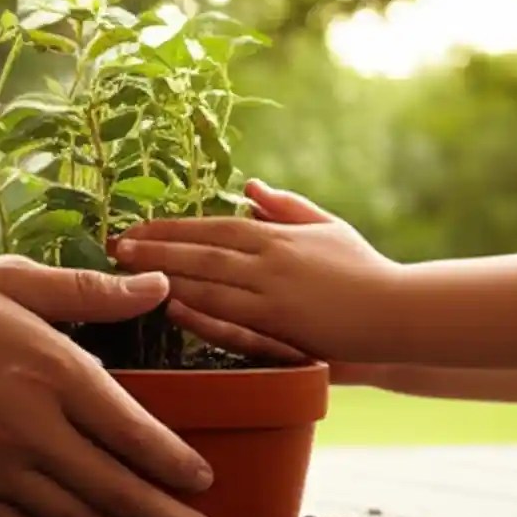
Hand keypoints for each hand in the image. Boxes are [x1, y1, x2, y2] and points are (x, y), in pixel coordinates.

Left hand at [113, 180, 402, 363]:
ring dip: (167, 276)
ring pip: (209, 284)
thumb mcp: (327, 227)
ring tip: (128, 273)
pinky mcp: (284, 330)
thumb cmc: (364, 269)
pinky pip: (233, 320)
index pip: (212, 227)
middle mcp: (272, 263)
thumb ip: (286, 207)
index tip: (136, 227)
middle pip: (202, 252)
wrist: (401, 314)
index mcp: (278, 237)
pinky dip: (201, 312)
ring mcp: (276, 297)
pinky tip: (172, 307)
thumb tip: (250, 186)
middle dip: (155, 249)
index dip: (172, 227)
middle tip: (115, 246)